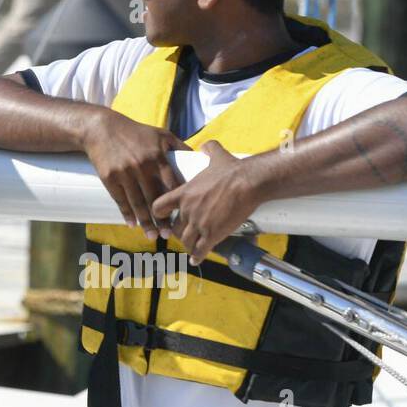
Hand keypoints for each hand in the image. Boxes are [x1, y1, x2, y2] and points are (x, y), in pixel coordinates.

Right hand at [82, 109, 190, 235]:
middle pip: (154, 198)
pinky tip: (132, 224)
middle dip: (162, 219)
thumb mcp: (160, 134)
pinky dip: (126, 214)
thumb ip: (179, 145)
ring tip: (152, 236)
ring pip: (137, 203)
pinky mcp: (109, 178)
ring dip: (145, 222)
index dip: (178, 202)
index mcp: (157, 157)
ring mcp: (124, 173)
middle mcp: (142, 167)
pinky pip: (120, 200)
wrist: (101, 129)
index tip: (184, 217)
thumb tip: (197, 157)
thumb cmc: (135, 132)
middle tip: (169, 235)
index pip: (172, 184)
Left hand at [150, 141, 261, 263]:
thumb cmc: (232, 169)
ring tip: (191, 248)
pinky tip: (196, 260)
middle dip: (178, 232)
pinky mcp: (212, 234)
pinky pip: (200, 250)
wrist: (248, 183)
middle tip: (183, 234)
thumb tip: (206, 146)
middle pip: (174, 227)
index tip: (164, 216)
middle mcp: (188, 210)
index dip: (160, 213)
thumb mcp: (216, 155)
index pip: (159, 206)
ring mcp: (199, 223)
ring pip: (186, 240)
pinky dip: (197, 256)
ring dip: (188, 245)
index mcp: (184, 193)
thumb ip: (208, 149)